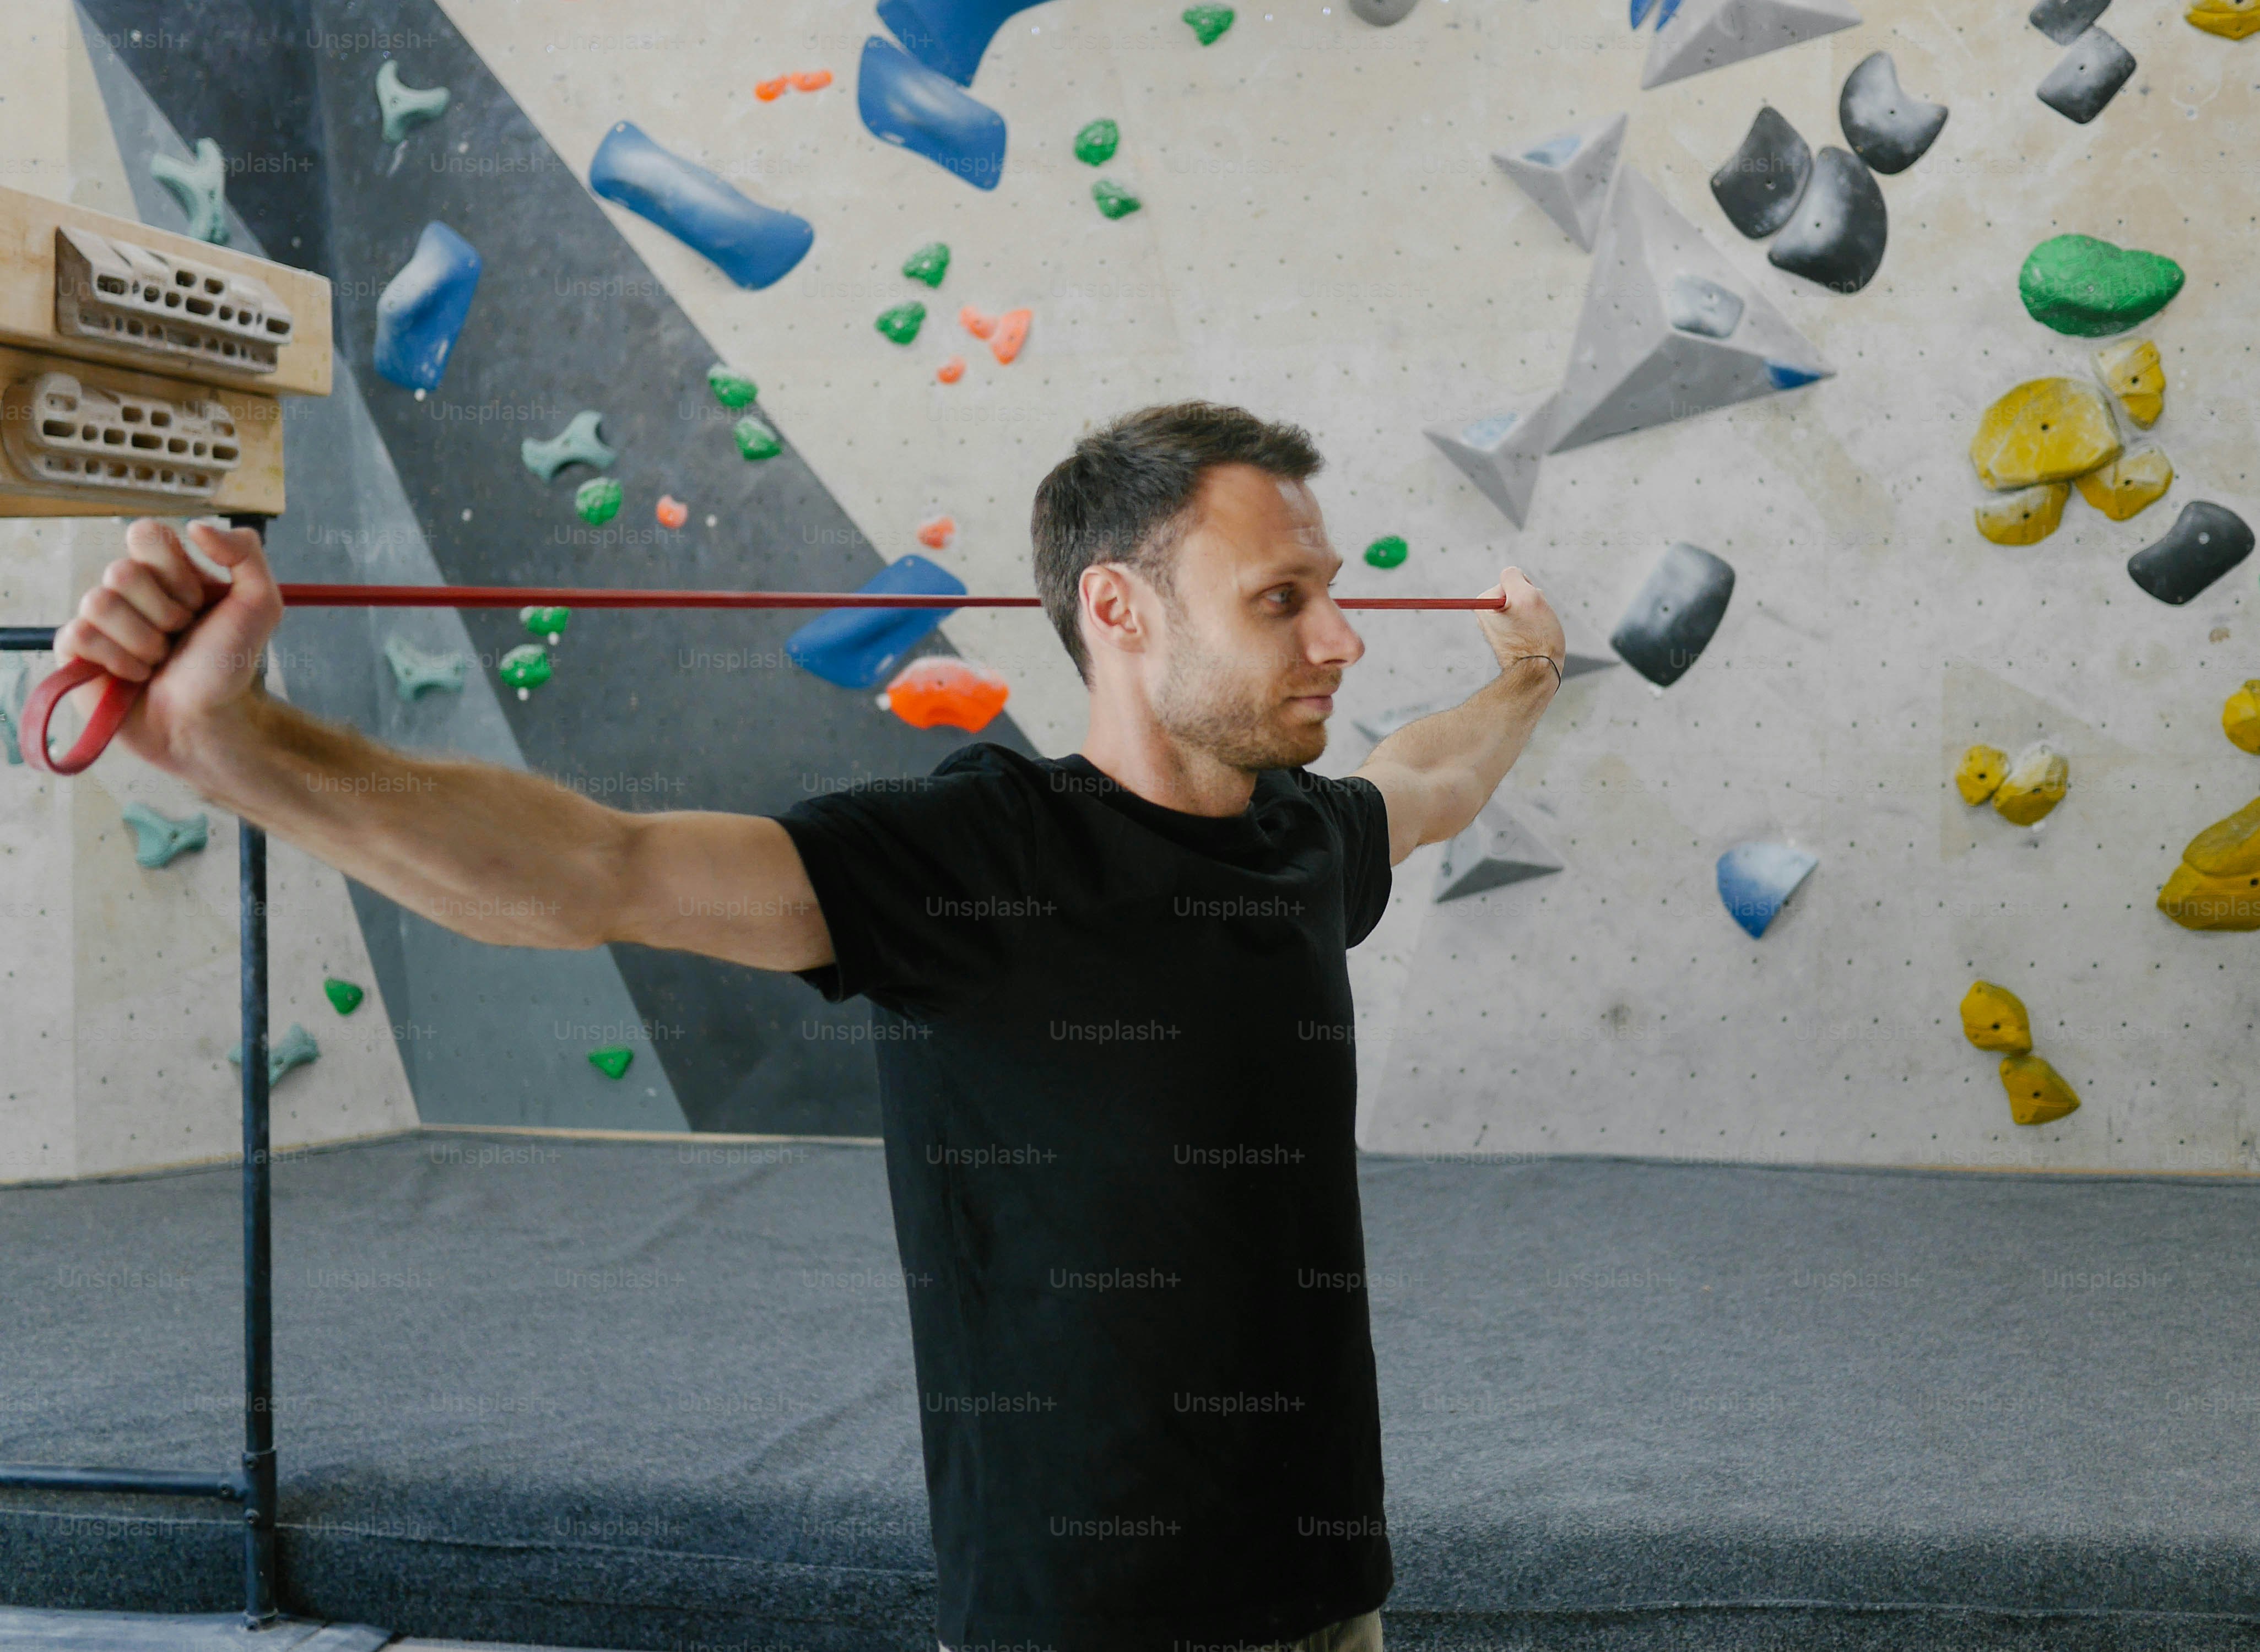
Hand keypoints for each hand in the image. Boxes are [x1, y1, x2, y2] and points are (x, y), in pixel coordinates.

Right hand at [53, 518, 282, 767]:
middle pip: (121, 571)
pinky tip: (136, 677)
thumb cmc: (228, 665)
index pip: (146, 535)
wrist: (209, 720)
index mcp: (164, 572)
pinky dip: (119, 662)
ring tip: (159, 661)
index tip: (197, 603)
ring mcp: (98, 619)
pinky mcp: (75, 651)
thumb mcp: (260, 604)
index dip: (174, 572)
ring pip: (98, 603)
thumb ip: (245, 553)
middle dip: (163, 613)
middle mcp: (127, 590)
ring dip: (143, 641)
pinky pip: (79, 635)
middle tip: (180, 637)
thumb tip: (197, 525)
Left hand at [1475, 566, 1564, 684]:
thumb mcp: (1526, 596)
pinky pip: (1527, 622)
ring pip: (1525, 606)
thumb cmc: (1535, 636)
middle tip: (1534, 620)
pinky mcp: (1509, 638)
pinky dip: (1536, 626)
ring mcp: (1497, 627)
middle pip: (1519, 592)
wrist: (1537, 673)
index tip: (1526, 606)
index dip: (1527, 589)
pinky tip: (1537, 639)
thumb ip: (1513, 577)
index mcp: (1483, 602)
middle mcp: (1486, 614)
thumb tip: (1510, 576)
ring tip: (1536, 631)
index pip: (1513, 578)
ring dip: (1535, 614)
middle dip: (1531, 601)